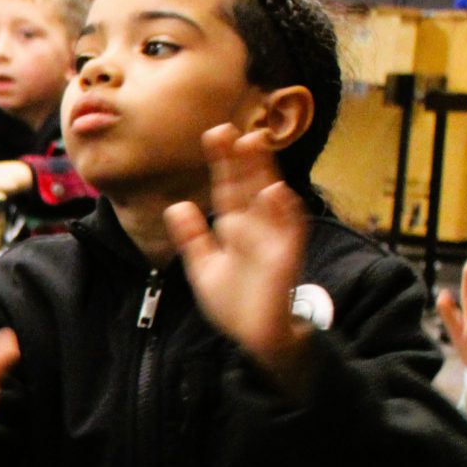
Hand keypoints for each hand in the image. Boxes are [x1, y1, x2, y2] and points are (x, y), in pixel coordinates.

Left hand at [163, 124, 310, 380]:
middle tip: (230, 129)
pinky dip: (284, 212)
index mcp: (236, 226)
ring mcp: (273, 239)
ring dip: (264, 173)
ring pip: (269, 199)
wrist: (254, 336)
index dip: (223, 162)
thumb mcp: (204, 266)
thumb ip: (192, 237)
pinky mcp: (286, 258)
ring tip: (253, 145)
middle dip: (242, 158)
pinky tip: (275, 192)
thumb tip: (177, 206)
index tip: (215, 133)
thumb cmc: (234, 302)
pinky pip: (289, 231)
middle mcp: (256, 227)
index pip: (228, 187)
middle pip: (248, 185)